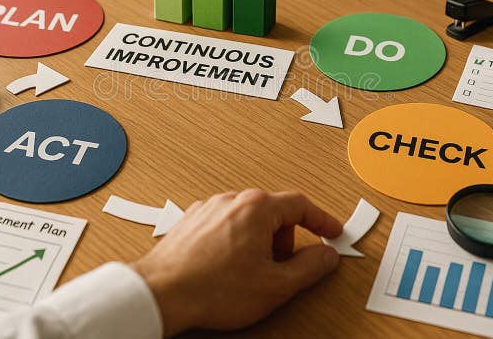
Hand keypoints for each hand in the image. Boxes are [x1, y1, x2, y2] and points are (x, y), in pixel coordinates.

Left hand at [130, 189, 342, 335]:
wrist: (161, 293)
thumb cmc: (213, 289)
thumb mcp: (275, 285)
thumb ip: (309, 268)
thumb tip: (326, 256)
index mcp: (256, 208)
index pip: (300, 205)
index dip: (321, 221)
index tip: (331, 233)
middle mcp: (231, 200)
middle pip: (273, 212)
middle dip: (285, 240)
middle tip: (282, 269)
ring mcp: (209, 208)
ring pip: (248, 220)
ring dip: (259, 243)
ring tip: (249, 274)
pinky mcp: (191, 221)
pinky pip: (225, 226)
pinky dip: (235, 243)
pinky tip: (226, 269)